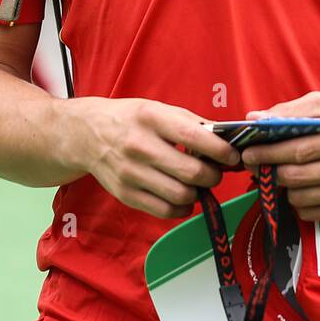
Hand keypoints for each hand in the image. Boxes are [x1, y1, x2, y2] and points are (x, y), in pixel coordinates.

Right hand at [76, 98, 241, 220]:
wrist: (86, 135)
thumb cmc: (131, 119)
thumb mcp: (158, 109)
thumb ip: (191, 123)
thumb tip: (225, 138)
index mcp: (152, 118)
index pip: (195, 137)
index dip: (221, 150)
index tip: (232, 156)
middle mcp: (140, 146)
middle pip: (192, 172)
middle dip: (213, 175)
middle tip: (215, 172)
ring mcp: (131, 173)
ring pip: (182, 195)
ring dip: (198, 193)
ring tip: (197, 184)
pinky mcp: (126, 195)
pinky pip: (165, 211)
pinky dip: (182, 209)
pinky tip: (183, 198)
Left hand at [239, 92, 319, 221]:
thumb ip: (288, 111)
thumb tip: (253, 120)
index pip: (299, 150)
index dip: (268, 153)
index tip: (247, 152)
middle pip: (296, 177)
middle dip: (268, 171)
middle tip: (254, 163)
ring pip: (299, 198)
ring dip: (282, 186)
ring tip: (280, 171)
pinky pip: (309, 213)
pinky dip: (297, 201)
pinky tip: (300, 184)